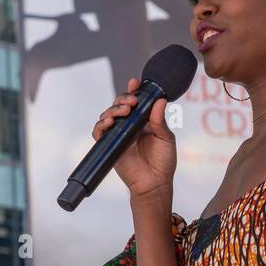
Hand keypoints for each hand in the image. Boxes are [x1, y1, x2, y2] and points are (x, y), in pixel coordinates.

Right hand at [93, 76, 177, 197]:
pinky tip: (108, 122)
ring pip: (108, 115)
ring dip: (113, 110)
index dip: (133, 90)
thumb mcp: (165, 138)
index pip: (136, 101)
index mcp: (144, 121)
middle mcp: (129, 125)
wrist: (155, 183)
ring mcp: (118, 135)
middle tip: (132, 102)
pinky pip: (99, 133)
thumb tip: (160, 100)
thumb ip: (160, 120)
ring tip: (124, 112)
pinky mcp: (109, 146)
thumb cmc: (163, 162)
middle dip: (123, 99)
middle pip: (119, 105)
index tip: (135, 83)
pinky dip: (100, 125)